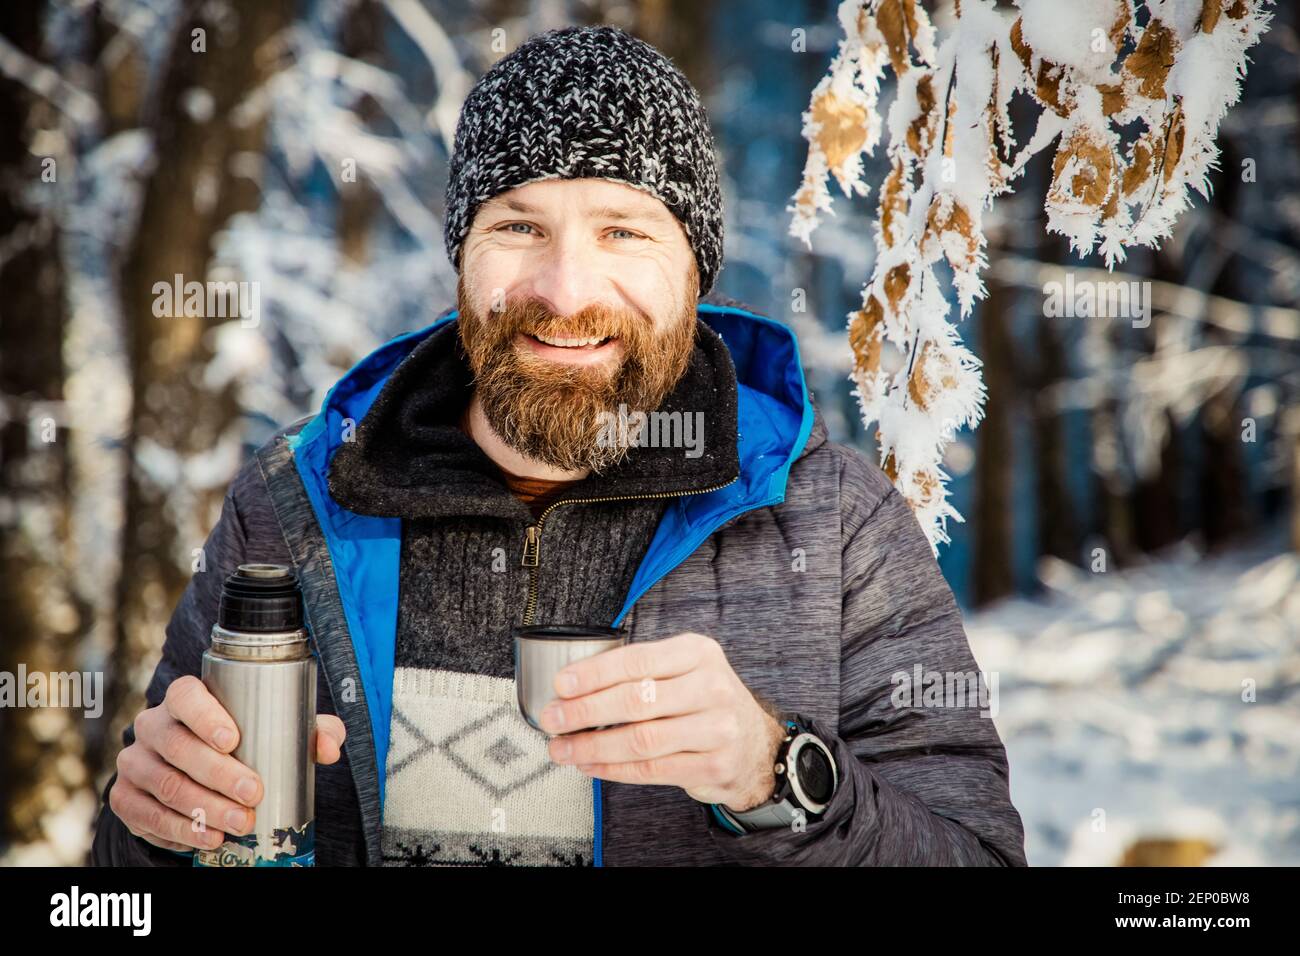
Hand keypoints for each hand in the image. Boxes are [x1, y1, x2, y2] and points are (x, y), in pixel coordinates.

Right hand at [109, 675, 345, 852]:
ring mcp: (135, 762)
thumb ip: (309, 731)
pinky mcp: (126, 798)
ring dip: (204, 808)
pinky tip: (209, 837)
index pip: (185, 696)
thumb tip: (329, 748)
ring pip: (165, 784)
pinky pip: (148, 816)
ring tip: (239, 823)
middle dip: (218, 773)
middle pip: (178, 746)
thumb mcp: (277, 730)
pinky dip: (181, 830)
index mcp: (184, 699)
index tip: (233, 740)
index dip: (206, 716)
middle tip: (253, 794)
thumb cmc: (243, 743)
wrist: (194, 773)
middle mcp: (153, 725)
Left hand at [536, 632, 786, 810]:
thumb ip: (640, 671)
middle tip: (553, 719)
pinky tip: (589, 764)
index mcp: (699, 653)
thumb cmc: (704, 701)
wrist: (756, 745)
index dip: (594, 673)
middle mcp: (711, 687)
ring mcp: (717, 729)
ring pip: (641, 740)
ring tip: (562, 748)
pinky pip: (651, 770)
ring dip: (593, 745)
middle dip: (585, 711)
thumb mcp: (685, 670)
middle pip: (636, 700)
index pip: (638, 661)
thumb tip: (573, 684)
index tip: (561, 685)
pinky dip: (612, 769)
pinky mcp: (714, 766)